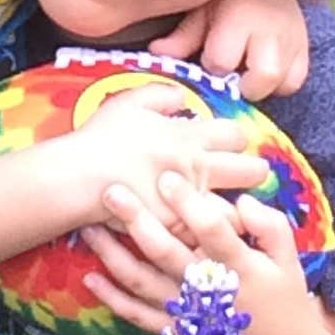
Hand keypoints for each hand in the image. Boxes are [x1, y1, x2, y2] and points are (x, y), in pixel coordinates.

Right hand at [66, 85, 268, 221]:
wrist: (80, 177)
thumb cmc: (102, 139)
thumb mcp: (129, 102)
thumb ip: (160, 94)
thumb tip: (182, 96)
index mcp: (191, 137)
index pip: (236, 136)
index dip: (237, 140)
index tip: (229, 146)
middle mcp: (199, 168)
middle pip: (252, 172)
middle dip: (254, 173)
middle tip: (245, 178)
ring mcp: (191, 202)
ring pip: (237, 212)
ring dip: (237, 213)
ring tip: (229, 215)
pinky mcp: (177, 230)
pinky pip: (206, 239)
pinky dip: (208, 240)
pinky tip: (205, 239)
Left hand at [80, 174, 330, 334]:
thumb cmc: (286, 301)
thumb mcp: (290, 260)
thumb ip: (269, 226)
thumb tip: (241, 200)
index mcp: (242, 268)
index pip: (213, 231)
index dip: (190, 204)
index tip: (167, 176)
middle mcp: (211, 292)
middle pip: (168, 253)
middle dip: (138, 220)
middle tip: (112, 191)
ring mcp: (189, 315)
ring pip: (144, 282)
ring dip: (113, 254)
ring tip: (88, 227)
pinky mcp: (176, 334)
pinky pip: (138, 317)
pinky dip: (113, 299)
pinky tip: (91, 277)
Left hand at [148, 0, 309, 98]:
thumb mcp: (201, 10)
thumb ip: (182, 36)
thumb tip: (156, 54)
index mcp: (239, 18)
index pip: (222, 60)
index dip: (213, 63)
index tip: (210, 56)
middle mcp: (270, 30)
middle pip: (264, 76)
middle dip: (244, 85)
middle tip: (233, 76)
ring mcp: (293, 40)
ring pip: (284, 82)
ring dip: (264, 87)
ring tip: (248, 74)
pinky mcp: (305, 47)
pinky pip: (298, 80)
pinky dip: (282, 83)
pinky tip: (264, 72)